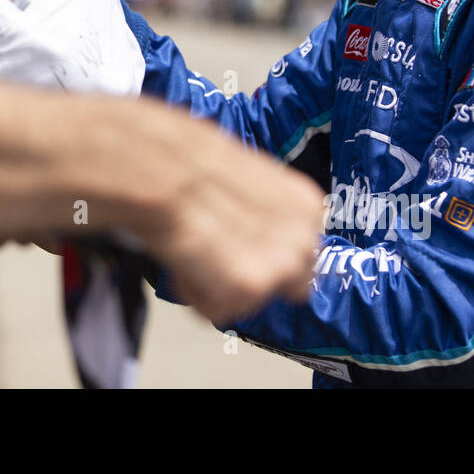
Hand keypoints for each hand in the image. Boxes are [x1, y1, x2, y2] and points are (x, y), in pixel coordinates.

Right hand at [140, 128, 322, 324]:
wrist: (166, 169)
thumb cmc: (191, 163)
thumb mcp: (244, 180)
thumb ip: (262, 214)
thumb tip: (249, 233)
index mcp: (306, 207)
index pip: (303, 253)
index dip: (269, 254)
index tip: (241, 247)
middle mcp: (303, 239)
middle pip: (289, 285)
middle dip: (254, 277)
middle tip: (215, 257)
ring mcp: (281, 266)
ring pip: (250, 301)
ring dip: (218, 287)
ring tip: (191, 253)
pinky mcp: (251, 287)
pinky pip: (218, 310)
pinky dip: (194, 294)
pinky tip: (182, 263)